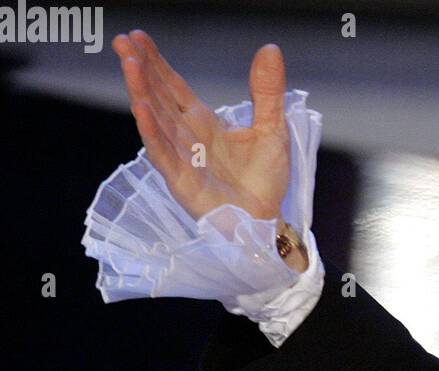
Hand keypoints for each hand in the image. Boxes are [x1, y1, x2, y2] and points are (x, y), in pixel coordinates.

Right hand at [112, 30, 293, 227]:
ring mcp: (181, 158)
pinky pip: (162, 153)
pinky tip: (140, 109)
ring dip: (141, 92)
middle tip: (122, 41)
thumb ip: (267, 91)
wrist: (267, 222)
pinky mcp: (182, 182)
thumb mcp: (272, 128)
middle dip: (140, 69)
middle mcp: (186, 137)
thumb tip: (270, 49)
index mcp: (203, 122)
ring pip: (155, 120)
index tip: (137, 36)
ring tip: (130, 65)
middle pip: (157, 97)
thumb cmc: (265, 181)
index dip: (155, 62)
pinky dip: (152, 131)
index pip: (172, 86)